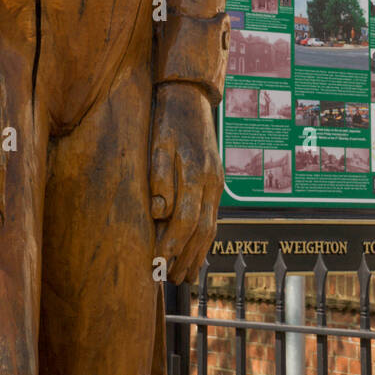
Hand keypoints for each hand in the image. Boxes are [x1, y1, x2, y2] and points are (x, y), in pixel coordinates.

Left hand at [150, 82, 222, 283]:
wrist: (190, 95)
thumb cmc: (168, 118)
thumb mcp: (158, 141)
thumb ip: (158, 175)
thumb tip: (159, 211)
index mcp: (196, 172)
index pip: (185, 219)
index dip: (172, 244)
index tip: (157, 263)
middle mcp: (212, 181)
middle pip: (201, 230)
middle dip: (186, 257)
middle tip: (169, 279)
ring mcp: (217, 182)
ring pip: (211, 227)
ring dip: (198, 254)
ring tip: (183, 276)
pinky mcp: (216, 181)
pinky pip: (213, 217)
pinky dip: (205, 239)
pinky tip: (196, 252)